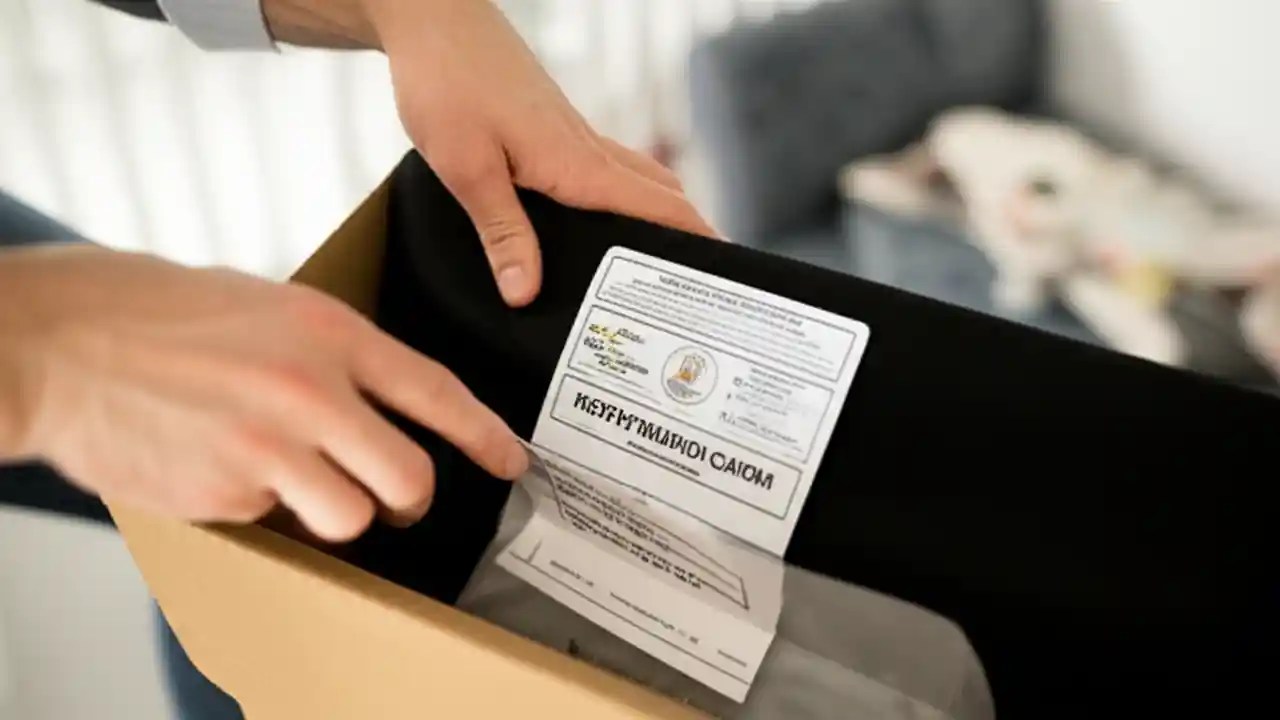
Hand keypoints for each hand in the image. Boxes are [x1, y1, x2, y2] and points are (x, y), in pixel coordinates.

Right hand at [0, 245, 527, 541]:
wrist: (67, 342)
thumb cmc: (164, 314)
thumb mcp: (272, 305)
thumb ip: (337, 352)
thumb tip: (386, 399)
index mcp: (330, 334)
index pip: (435, 393)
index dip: (484, 436)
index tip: (511, 462)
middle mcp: (310, 392)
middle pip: (409, 477)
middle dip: (412, 499)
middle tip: (399, 498)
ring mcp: (268, 448)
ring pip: (352, 517)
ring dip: (340, 513)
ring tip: (301, 485)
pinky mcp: (225, 493)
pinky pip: (276, 520)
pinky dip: (263, 506)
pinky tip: (227, 467)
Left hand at [263, 0, 719, 306]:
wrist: (434, 22)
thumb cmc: (448, 83)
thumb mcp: (466, 168)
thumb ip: (501, 233)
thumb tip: (526, 292)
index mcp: (577, 164)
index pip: (659, 206)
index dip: (698, 239)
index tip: (728, 274)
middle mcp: (587, 148)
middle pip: (662, 194)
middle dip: (690, 235)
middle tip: (702, 282)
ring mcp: (575, 136)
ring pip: (638, 179)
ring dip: (661, 215)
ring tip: (663, 262)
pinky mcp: (556, 129)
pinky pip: (609, 169)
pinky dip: (628, 198)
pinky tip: (606, 219)